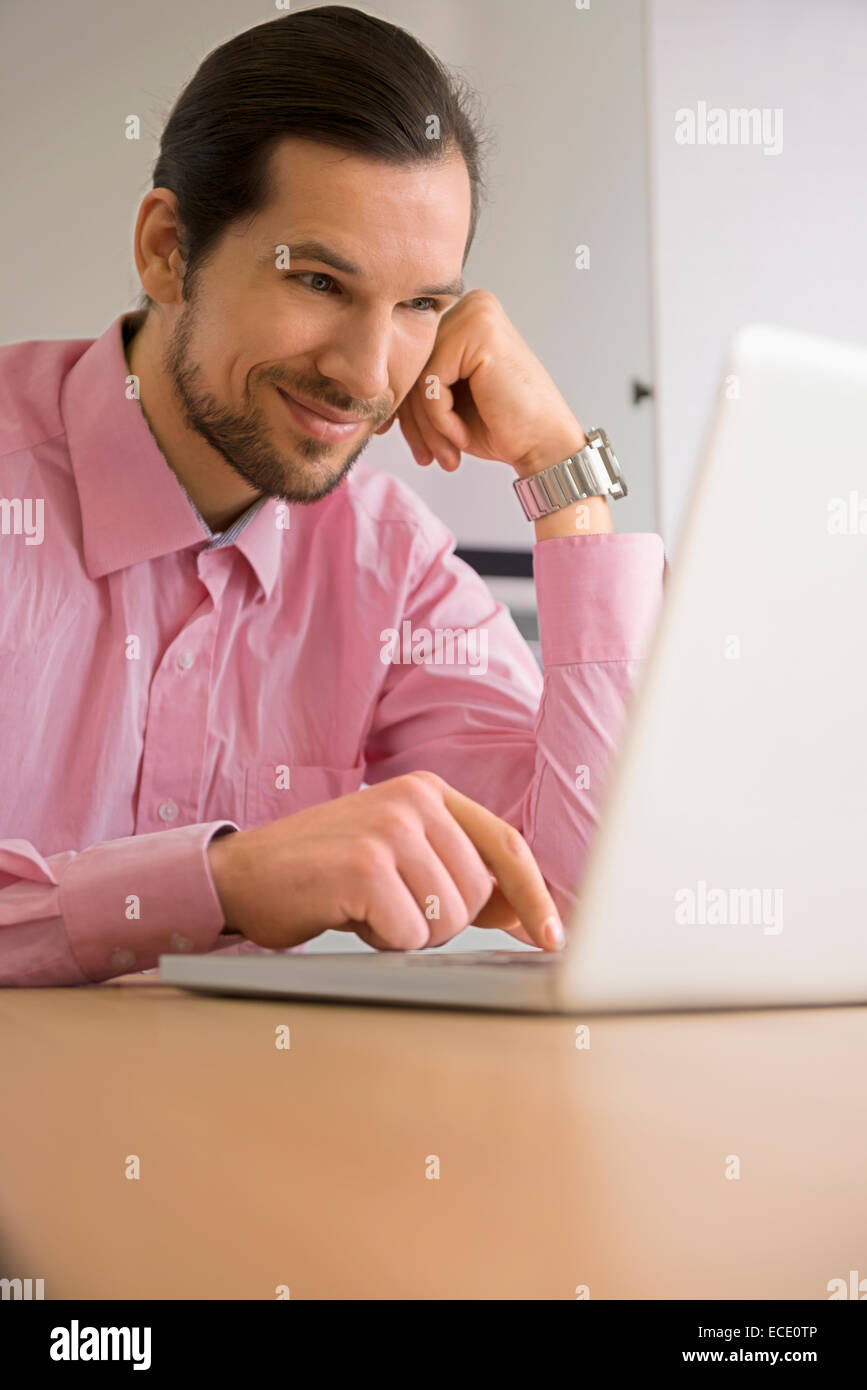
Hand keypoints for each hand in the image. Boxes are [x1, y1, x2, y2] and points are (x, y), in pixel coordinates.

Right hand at [207, 770, 564, 952]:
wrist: (242, 874)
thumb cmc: (325, 873)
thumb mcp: (399, 858)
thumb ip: (458, 873)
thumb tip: (526, 913)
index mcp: (428, 791)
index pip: (505, 844)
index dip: (534, 894)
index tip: (553, 936)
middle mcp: (413, 800)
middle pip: (478, 892)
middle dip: (444, 921)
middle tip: (391, 908)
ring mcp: (388, 829)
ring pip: (448, 918)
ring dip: (410, 932)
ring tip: (366, 908)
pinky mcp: (364, 866)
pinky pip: (410, 934)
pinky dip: (384, 940)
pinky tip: (349, 916)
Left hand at [392, 289, 585, 478]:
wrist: (543, 446)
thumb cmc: (501, 427)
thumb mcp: (445, 402)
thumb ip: (414, 384)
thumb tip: (366, 387)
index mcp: (462, 317)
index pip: (411, 358)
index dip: (400, 402)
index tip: (392, 434)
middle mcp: (470, 305)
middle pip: (412, 365)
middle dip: (412, 420)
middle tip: (428, 457)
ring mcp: (475, 314)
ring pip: (417, 376)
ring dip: (427, 427)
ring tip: (447, 454)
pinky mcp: (478, 332)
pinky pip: (431, 382)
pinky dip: (440, 419)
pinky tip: (461, 437)